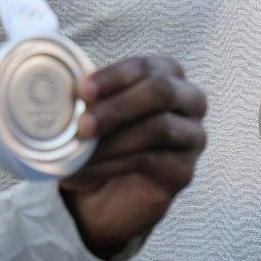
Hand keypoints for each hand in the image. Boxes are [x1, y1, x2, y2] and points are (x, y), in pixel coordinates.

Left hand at [57, 54, 207, 258]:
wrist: (108, 193)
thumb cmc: (104, 140)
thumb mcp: (94, 113)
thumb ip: (90, 97)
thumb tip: (68, 89)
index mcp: (169, 76)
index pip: (147, 67)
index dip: (114, 76)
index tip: (82, 91)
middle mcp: (190, 102)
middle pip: (162, 92)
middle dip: (117, 107)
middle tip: (82, 125)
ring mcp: (193, 137)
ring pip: (158, 128)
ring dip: (112, 140)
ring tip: (79, 152)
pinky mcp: (184, 171)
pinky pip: (150, 161)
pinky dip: (112, 164)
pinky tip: (87, 170)